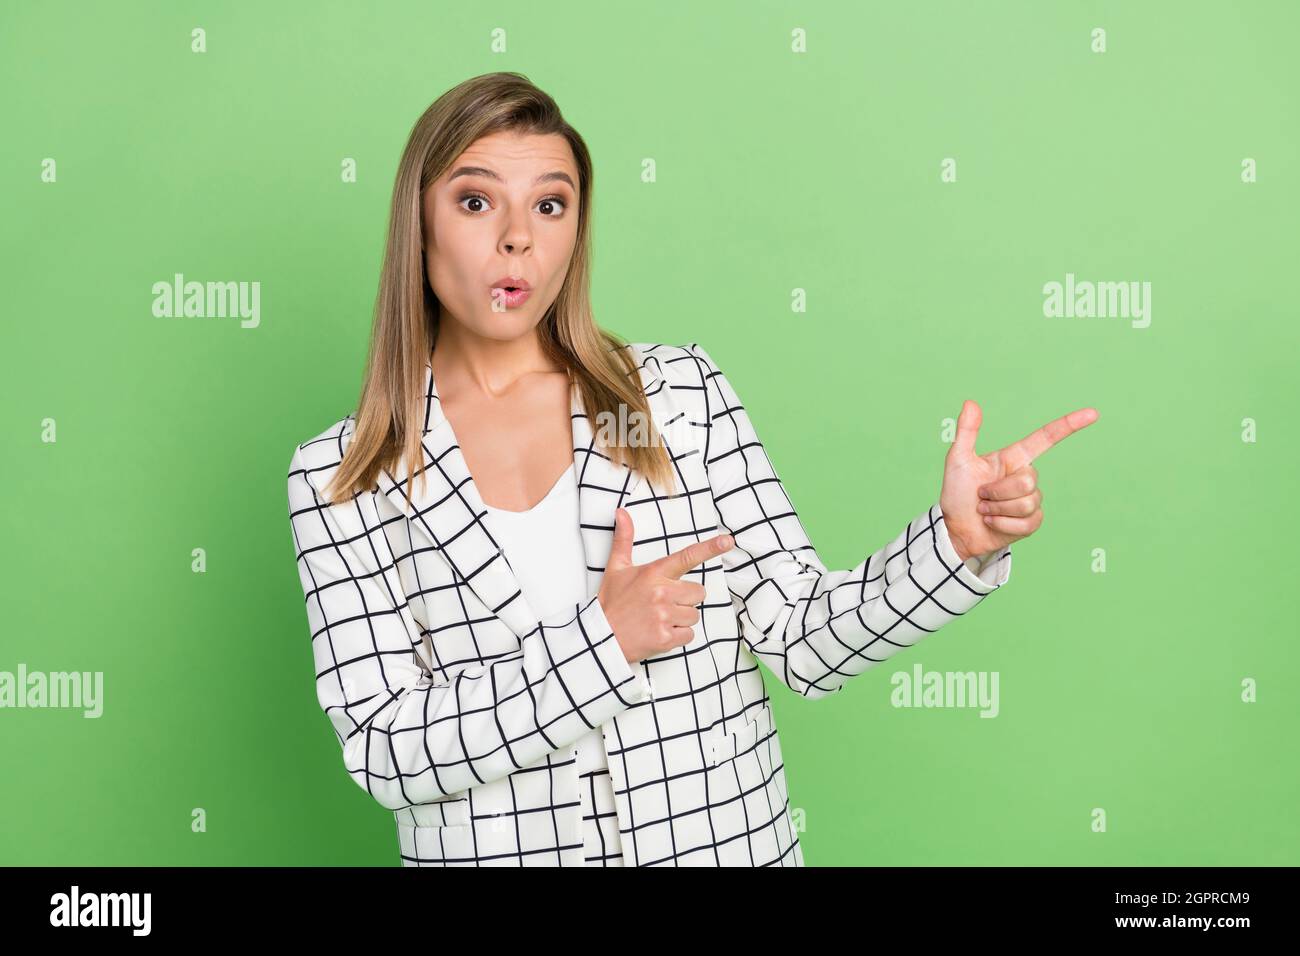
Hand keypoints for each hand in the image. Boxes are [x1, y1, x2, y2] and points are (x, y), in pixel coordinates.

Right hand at [598, 507, 734, 663]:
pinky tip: (660, 633)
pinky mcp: (666, 637)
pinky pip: (689, 635)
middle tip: (664, 604)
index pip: (686, 557)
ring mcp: (664, 615)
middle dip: (687, 599)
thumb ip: (624, 540)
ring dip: (682, 619)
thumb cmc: (611, 602)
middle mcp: (661, 592)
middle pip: (699, 592)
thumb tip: (621, 512)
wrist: (600, 638)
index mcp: (653, 573)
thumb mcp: (616, 568)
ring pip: (694, 615)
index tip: (727, 541)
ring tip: (659, 619)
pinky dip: (678, 637)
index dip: (709, 548)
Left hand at [940, 400, 1098, 561]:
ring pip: (1027, 502)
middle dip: (999, 491)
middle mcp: (1026, 476)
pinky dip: (1003, 524)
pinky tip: (992, 522)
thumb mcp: (958, 460)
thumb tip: (970, 403)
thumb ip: (967, 432)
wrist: (955, 528)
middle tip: (981, 495)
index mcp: (1014, 458)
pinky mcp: (1032, 522)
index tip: (1093, 413)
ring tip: (984, 509)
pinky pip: (1028, 521)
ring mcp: (1031, 500)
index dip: (1069, 425)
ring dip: (998, 508)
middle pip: (1028, 480)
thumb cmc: (956, 493)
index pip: (1045, 438)